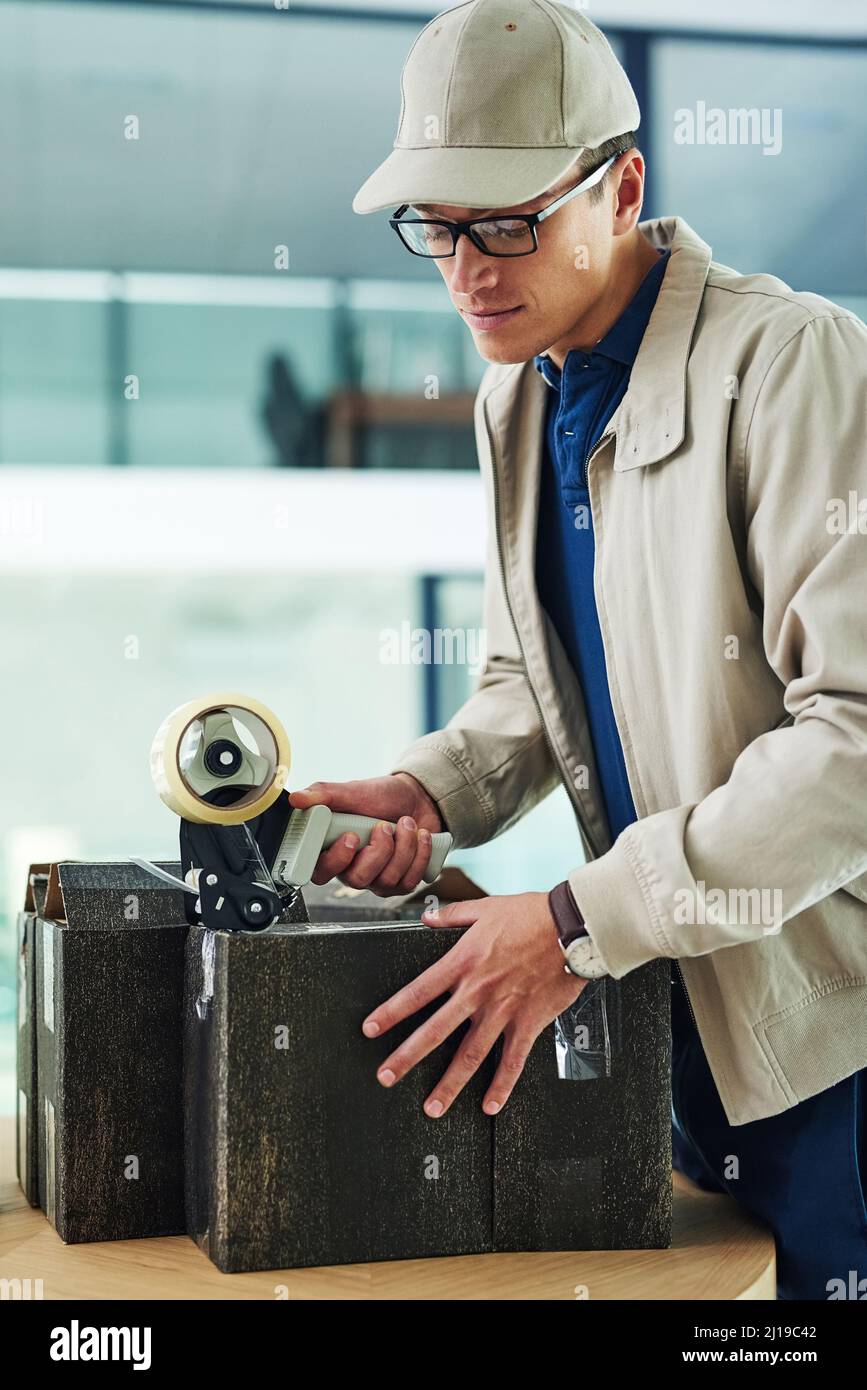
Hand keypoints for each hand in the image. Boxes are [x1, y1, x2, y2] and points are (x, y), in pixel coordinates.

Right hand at [288, 772, 442, 895]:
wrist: (417, 798)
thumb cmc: (381, 796)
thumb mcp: (352, 790)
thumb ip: (323, 794)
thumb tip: (297, 799)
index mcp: (332, 849)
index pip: (320, 872)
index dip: (336, 860)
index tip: (352, 837)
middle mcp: (352, 868)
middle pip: (358, 879)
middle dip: (379, 850)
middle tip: (385, 826)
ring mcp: (377, 879)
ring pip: (387, 880)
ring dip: (403, 846)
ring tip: (406, 823)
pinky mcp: (401, 882)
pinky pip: (409, 881)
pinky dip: (420, 854)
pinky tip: (420, 835)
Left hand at [361, 891, 586, 1115]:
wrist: (572, 927)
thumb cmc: (532, 915)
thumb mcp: (486, 908)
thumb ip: (453, 915)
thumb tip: (427, 917)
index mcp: (463, 962)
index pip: (417, 992)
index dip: (391, 1013)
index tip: (371, 1029)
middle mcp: (478, 992)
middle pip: (435, 1031)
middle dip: (407, 1057)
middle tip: (386, 1077)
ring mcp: (503, 1011)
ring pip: (470, 1055)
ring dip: (450, 1084)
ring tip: (433, 1107)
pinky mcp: (529, 1023)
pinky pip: (513, 1061)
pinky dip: (502, 1086)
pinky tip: (490, 1105)